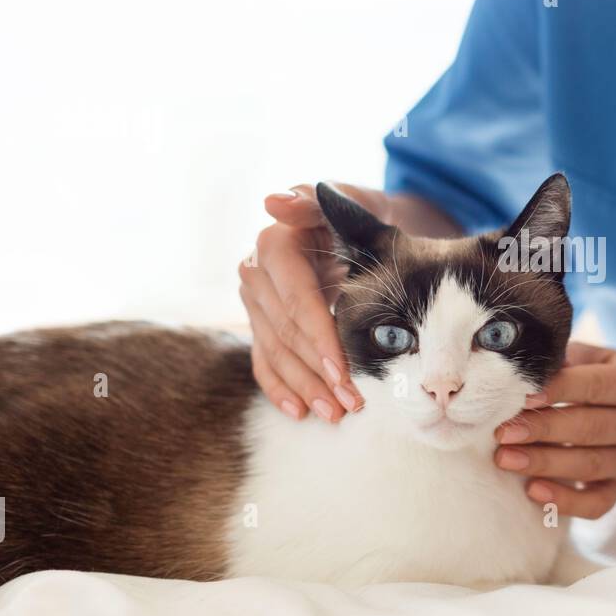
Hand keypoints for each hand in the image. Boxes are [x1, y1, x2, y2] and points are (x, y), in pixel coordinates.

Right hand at [238, 183, 389, 421]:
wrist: (359, 232)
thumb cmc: (361, 218)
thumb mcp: (354, 203)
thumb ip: (319, 202)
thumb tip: (274, 202)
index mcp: (274, 243)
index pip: (296, 299)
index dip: (318, 337)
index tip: (341, 370)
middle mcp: (255, 273)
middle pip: (285, 332)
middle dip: (319, 372)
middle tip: (351, 402)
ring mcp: (254, 302)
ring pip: (275, 352)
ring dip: (304, 387)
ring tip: (335, 414)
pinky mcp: (259, 323)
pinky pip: (263, 361)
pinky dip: (281, 389)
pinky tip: (300, 412)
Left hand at [492, 341, 615, 517]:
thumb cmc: (608, 382)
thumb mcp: (598, 360)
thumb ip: (568, 361)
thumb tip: (521, 367)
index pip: (597, 386)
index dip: (559, 389)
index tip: (521, 396)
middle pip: (591, 428)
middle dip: (543, 430)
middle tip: (502, 432)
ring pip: (590, 465)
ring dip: (544, 463)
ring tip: (505, 459)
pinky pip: (597, 503)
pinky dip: (565, 501)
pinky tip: (533, 491)